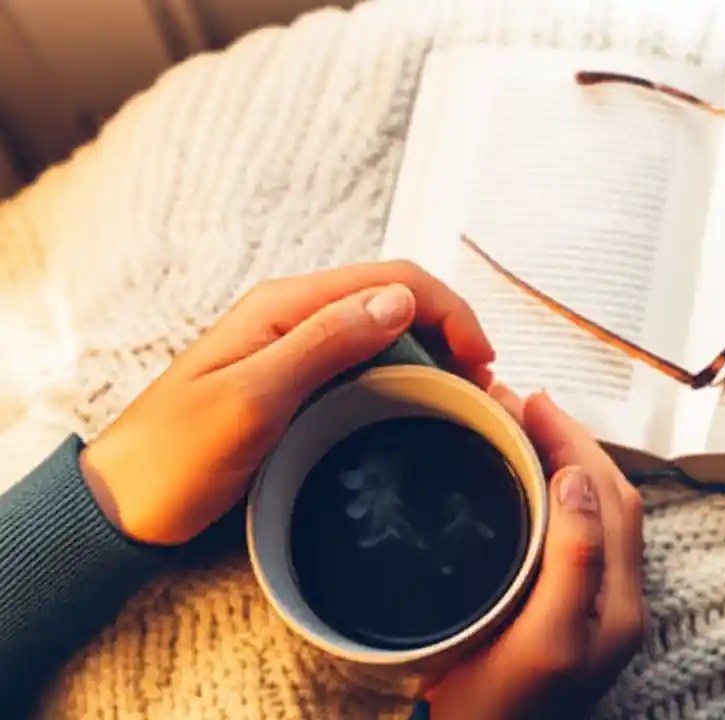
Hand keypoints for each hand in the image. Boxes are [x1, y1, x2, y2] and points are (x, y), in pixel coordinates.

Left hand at [79, 261, 493, 545]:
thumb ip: (327, 343)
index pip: (392, 278)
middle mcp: (294, 316)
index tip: (483, 360)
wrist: (122, 506)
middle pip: (395, 298)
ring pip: (385, 329)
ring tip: (461, 396)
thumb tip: (401, 300)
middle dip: (450, 329)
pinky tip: (417, 404)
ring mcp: (295, 348)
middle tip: (481, 385)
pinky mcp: (296, 382)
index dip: (450, 309)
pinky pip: (364, 361)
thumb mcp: (254, 399)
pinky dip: (404, 373)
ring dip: (432, 352)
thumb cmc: (176, 456)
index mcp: (284, 307)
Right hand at [425, 387, 646, 719]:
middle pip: (606, 496)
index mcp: (620, 604)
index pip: (609, 497)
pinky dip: (550, 492)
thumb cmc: (502, 711)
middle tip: (517, 402)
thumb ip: (571, 560)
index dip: (574, 443)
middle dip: (569, 441)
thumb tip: (575, 478)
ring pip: (590, 510)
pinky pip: (569, 530)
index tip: (530, 402)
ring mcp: (593, 605)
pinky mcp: (565, 609)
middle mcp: (617, 600)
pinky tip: (522, 480)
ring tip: (519, 426)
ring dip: (562, 461)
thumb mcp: (543, 638)